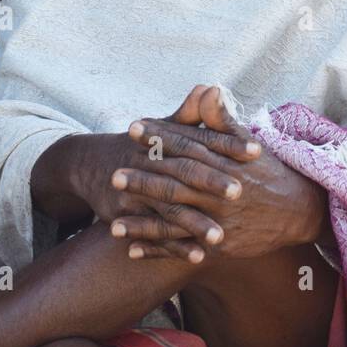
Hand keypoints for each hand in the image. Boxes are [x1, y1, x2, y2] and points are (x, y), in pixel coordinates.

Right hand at [31, 87, 244, 261]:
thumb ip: (191, 114)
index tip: (256, 151)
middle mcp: (146, 165)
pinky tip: (199, 257)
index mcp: (161, 141)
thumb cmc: (140, 146)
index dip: (226, 145)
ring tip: (220, 237)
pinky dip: (175, 248)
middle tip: (239, 192)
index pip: (197, 141)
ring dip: (193, 224)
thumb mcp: (163, 128)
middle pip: (182, 174)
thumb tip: (211, 88)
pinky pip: (153, 236)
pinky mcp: (126, 218)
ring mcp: (134, 194)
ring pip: (168, 210)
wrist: (91, 166)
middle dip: (209, 183)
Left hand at [112, 85, 329, 261]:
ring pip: (177, 222)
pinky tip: (130, 251)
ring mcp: (218, 222)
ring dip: (144, 224)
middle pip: (178, 185)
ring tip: (113, 222)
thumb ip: (221, 120)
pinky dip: (157, 251)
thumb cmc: (266, 171)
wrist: (298, 210)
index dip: (160, 136)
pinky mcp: (219, 246)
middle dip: (145, 180)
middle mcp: (220, 193)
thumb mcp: (247, 142)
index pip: (188, 145)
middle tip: (114, 174)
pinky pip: (183, 248)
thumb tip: (208, 88)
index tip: (134, 127)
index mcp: (224, 163)